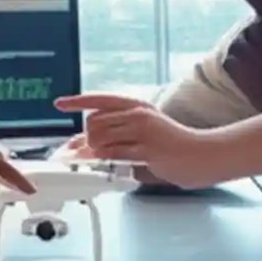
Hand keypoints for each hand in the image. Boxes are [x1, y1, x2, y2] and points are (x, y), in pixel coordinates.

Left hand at [54, 94, 198, 182]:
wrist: (202, 155)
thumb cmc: (173, 145)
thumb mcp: (145, 132)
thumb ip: (119, 134)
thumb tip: (85, 143)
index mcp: (137, 106)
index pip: (100, 99)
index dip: (77, 101)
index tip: (60, 104)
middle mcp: (139, 114)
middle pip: (95, 122)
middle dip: (86, 138)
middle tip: (90, 150)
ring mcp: (144, 131)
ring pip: (100, 137)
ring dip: (93, 151)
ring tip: (100, 157)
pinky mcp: (147, 149)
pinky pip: (114, 153)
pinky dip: (102, 159)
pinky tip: (103, 161)